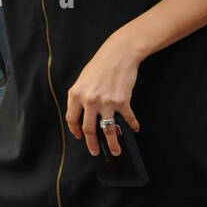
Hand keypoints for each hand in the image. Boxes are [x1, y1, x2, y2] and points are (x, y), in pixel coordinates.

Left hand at [65, 33, 141, 156]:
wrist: (118, 54)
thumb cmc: (100, 66)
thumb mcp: (83, 80)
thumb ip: (80, 97)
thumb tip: (82, 115)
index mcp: (75, 95)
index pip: (71, 119)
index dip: (75, 131)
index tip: (79, 137)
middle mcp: (89, 100)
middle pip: (88, 129)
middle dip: (92, 144)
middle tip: (96, 152)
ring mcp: (106, 102)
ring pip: (107, 130)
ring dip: (112, 144)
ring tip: (116, 151)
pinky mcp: (122, 101)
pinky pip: (127, 119)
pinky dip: (132, 126)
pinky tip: (135, 129)